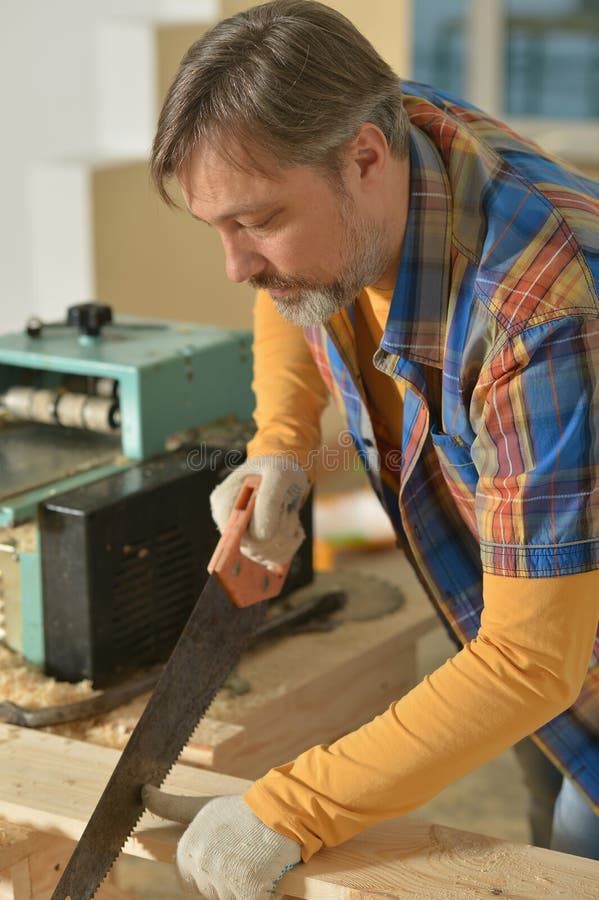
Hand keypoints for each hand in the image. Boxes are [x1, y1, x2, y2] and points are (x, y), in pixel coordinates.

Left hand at [142, 787, 300, 899]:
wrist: (278, 810)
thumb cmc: (240, 810)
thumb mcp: (201, 806)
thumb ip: (170, 805)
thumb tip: (143, 792)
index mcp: (186, 851)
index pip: (190, 880)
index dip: (210, 869)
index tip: (224, 851)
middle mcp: (202, 866)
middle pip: (211, 891)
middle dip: (227, 878)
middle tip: (242, 852)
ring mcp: (224, 880)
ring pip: (230, 898)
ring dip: (243, 886)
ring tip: (254, 859)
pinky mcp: (248, 891)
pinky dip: (260, 893)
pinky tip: (264, 873)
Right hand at [210, 456, 308, 566]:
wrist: (286, 473)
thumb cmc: (280, 469)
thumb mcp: (278, 474)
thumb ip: (269, 501)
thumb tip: (262, 536)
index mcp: (224, 501)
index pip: (234, 532)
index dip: (259, 530)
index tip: (282, 511)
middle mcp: (227, 521)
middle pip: (251, 547)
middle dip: (279, 533)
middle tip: (289, 512)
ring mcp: (240, 535)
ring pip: (264, 556)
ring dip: (287, 539)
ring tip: (291, 516)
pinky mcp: (255, 545)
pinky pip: (272, 560)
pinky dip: (290, 546)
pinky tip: (293, 528)